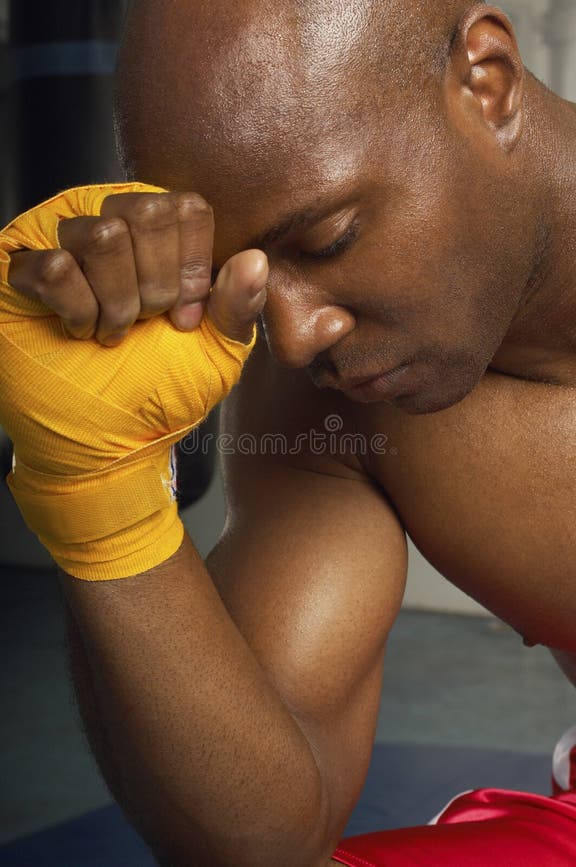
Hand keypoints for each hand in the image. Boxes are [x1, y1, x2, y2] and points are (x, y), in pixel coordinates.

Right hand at [0, 184, 267, 579]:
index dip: (191, 269)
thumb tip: (255, 260)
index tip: (185, 315)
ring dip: (116, 303)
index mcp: (163, 236)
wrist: (110, 439)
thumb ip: (239, 304)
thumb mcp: (218, 351)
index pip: (187, 208)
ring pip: (101, 236)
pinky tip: (77, 331)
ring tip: (111, 333)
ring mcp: (62, 241)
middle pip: (145, 212)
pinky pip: (53, 266)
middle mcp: (113, 226)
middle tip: (146, 323)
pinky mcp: (18, 267)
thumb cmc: (162, 392)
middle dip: (155, 285)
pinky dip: (75, 311)